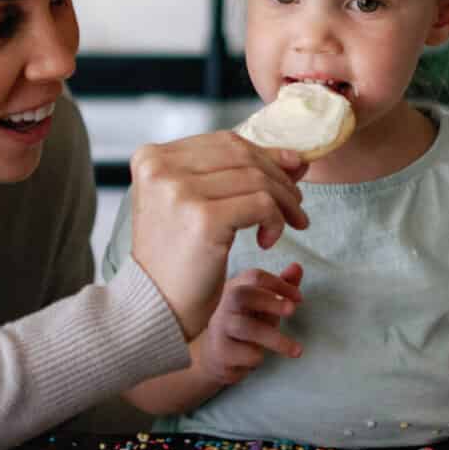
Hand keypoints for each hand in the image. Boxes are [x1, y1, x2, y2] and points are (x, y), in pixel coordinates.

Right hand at [129, 132, 308, 339]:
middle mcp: (161, 168)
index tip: (291, 173)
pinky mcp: (204, 218)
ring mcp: (180, 191)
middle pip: (243, 157)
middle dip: (280, 178)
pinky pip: (262, 205)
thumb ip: (237, 175)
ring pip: (257, 179)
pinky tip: (268, 241)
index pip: (225, 143)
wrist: (156, 306)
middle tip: (297, 204)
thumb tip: (296, 159)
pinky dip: (276, 221)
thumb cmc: (178, 257)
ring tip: (292, 223)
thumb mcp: (197, 205)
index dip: (265, 156)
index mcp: (152, 158)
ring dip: (285, 202)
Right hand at [192, 262, 303, 387]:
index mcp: (236, 289)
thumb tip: (297, 267)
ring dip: (275, 339)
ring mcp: (219, 328)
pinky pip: (244, 353)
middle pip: (241, 295)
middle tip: (293, 311)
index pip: (254, 277)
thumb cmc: (245, 326)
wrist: (215, 357)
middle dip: (269, 301)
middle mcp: (224, 305)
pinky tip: (259, 359)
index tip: (299, 298)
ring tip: (298, 351)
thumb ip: (281, 287)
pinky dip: (257, 357)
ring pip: (244, 328)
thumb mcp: (264, 306)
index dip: (279, 284)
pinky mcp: (220, 351)